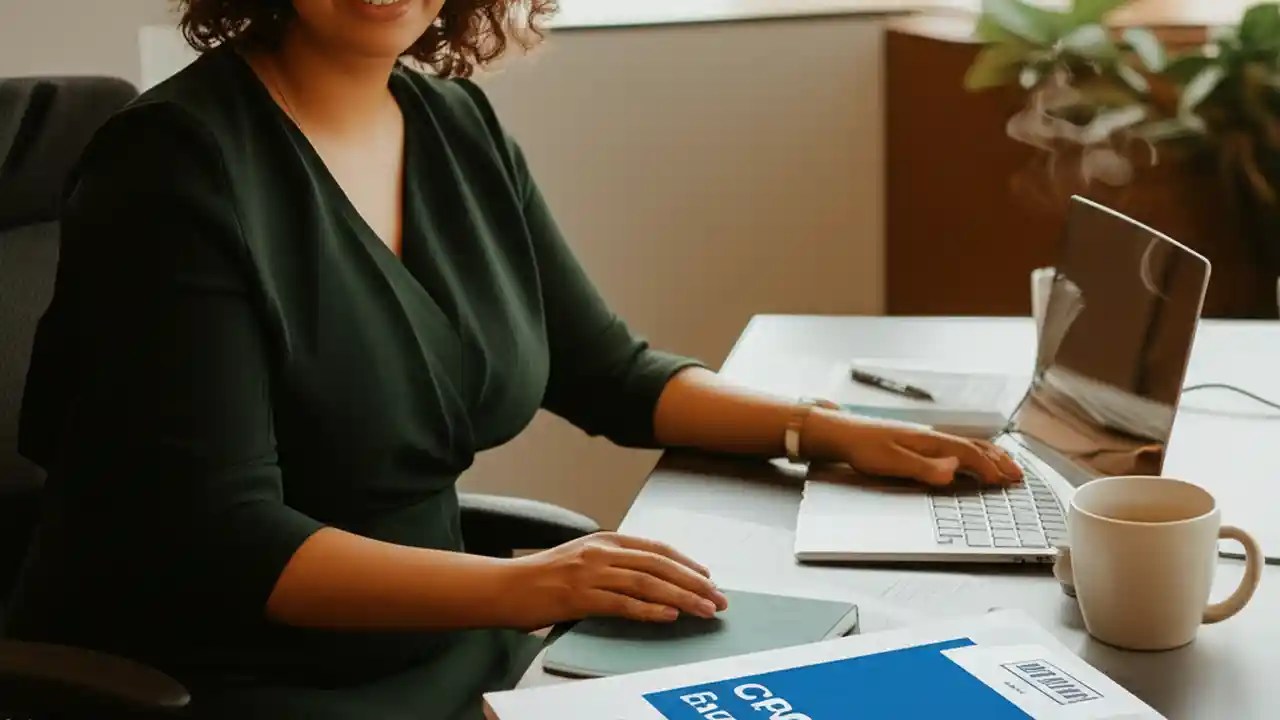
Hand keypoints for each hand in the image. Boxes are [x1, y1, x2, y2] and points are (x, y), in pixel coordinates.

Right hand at [501, 532, 728, 629]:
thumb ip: (612, 562)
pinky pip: (623, 604)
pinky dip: (650, 610)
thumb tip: (647, 578)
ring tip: (705, 610)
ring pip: (648, 584)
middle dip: (694, 582)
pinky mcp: (580, 596)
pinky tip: (670, 616)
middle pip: (659, 565)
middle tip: (718, 598)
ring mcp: (591, 573)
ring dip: (682, 597)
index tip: (707, 577)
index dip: (686, 563)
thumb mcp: (581, 558)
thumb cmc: (542, 576)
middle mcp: (602, 552)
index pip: (656, 549)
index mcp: (605, 540)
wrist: (504, 586)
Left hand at [804, 410, 1022, 486]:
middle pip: (973, 447)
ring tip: (1006, 464)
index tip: (1006, 481)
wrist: (841, 432)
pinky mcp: (917, 441)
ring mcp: (925, 437)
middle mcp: (932, 436)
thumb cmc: (864, 448)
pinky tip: (969, 458)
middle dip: (997, 461)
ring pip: (965, 445)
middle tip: (1018, 475)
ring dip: (988, 455)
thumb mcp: (892, 462)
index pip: (967, 454)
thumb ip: (924, 468)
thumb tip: (955, 471)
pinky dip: (971, 452)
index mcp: (930, 441)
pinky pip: (954, 446)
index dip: (988, 468)